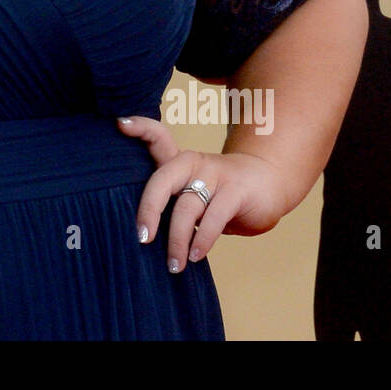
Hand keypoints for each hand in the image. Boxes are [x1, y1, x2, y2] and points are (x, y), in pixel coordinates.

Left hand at [116, 116, 289, 273]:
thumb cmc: (221, 194)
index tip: (120, 124)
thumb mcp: (194, 193)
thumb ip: (172, 204)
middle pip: (162, 180)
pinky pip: (213, 218)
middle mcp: (194, 162)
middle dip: (148, 210)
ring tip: (174, 265)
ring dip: (178, 241)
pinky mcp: (236, 190)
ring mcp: (216, 174)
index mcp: (180, 161)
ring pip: (187, 207)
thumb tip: (144, 235)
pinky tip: (196, 255)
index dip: (139, 128)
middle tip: (142, 238)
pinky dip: (203, 240)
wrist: (270, 183)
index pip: (157, 137)